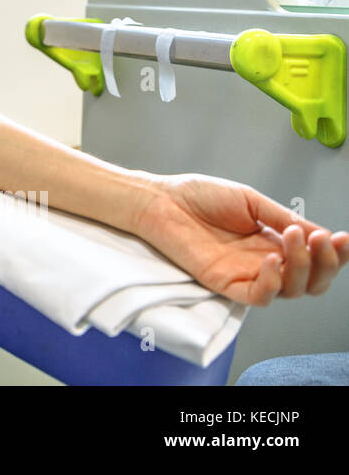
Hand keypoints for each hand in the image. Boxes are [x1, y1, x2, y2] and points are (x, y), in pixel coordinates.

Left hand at [132, 172, 348, 304]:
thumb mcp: (251, 201)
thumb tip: (323, 233)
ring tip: (295, 240)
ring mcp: (246, 274)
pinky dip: (272, 283)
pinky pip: (257, 296)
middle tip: (319, 240)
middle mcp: (265, 262)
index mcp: (274, 241)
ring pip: (290, 291)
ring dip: (302, 268)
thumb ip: (283, 218)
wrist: (162, 199)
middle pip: (310, 281)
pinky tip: (272, 261)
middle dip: (325, 263)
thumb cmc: (200, 196)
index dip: (335, 254)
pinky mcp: (225, 284)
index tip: (344, 238)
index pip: (315, 258)